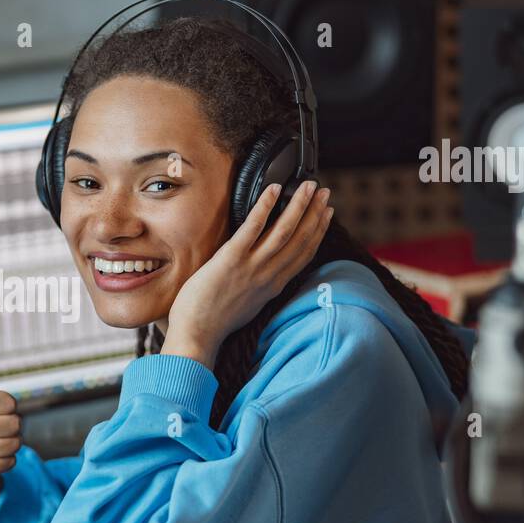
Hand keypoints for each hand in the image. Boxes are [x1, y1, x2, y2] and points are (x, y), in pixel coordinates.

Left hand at [162, 180, 332, 368]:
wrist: (197, 336)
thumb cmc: (214, 322)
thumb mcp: (249, 306)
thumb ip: (260, 287)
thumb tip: (263, 273)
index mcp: (273, 286)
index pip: (304, 254)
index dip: (318, 231)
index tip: (326, 214)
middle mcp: (269, 276)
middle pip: (300, 239)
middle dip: (315, 213)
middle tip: (324, 192)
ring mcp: (252, 267)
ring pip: (284, 231)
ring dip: (300, 205)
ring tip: (309, 186)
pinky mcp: (231, 260)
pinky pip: (253, 228)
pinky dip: (265, 207)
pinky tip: (274, 189)